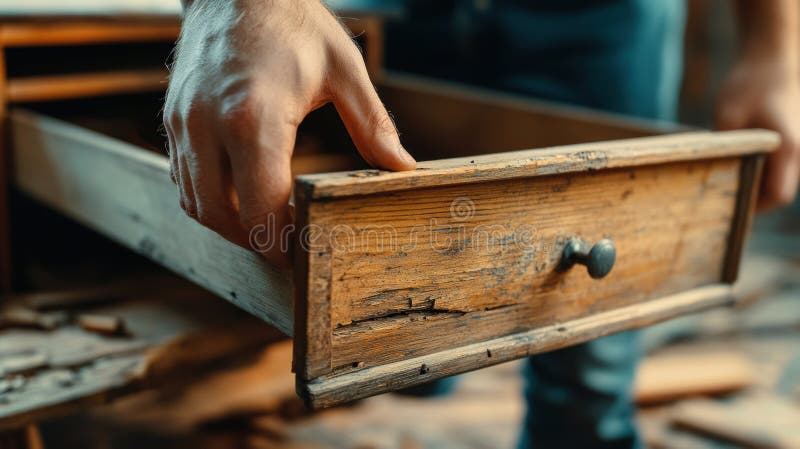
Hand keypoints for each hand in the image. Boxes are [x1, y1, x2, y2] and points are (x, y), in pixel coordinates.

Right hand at [164, 0, 415, 266]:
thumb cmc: (292, 21)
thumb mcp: (343, 68)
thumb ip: (372, 124)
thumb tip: (403, 168)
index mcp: (254, 116)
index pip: (261, 207)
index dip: (283, 241)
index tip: (304, 254)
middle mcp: (209, 124)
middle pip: (223, 217)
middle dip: (257, 241)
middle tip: (289, 249)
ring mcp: (184, 123)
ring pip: (196, 204)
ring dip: (230, 225)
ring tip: (266, 228)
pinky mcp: (174, 119)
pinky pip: (183, 179)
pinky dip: (210, 200)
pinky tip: (240, 196)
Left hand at [716, 58, 799, 210]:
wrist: (771, 58)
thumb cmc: (749, 83)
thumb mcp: (727, 116)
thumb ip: (727, 147)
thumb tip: (714, 175)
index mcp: (787, 148)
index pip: (777, 195)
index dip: (754, 207)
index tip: (726, 209)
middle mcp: (799, 150)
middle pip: (779, 192)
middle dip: (752, 200)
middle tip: (718, 201)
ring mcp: (797, 146)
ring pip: (778, 180)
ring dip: (756, 185)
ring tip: (723, 183)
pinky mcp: (790, 141)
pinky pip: (777, 167)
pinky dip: (759, 172)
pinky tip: (734, 166)